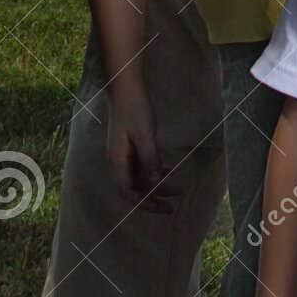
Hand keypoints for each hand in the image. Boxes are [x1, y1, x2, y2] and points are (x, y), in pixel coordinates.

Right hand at [106, 84, 175, 211]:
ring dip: (157, 184)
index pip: (129, 192)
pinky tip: (169, 170)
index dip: (146, 202)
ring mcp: (124, 153)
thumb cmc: (134, 109)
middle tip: (173, 207)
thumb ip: (150, 160)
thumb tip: (155, 184)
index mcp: (117, 161)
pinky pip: (143, 165)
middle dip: (154, 198)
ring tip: (178, 189)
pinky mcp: (131, 146)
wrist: (126, 89)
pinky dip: (155, 170)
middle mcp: (119, 161)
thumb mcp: (144, 135)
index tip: (163, 208)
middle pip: (135, 187)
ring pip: (141, 176)